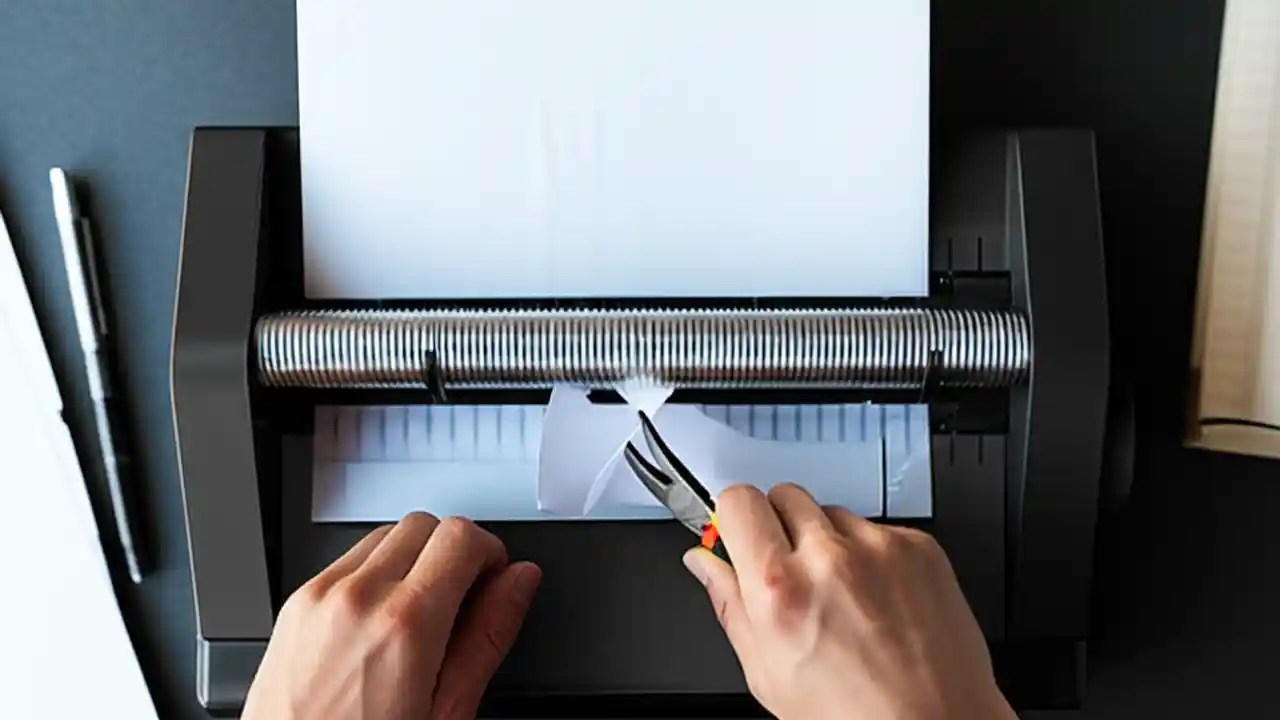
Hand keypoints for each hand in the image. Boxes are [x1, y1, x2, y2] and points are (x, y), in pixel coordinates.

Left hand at [242, 512, 541, 719]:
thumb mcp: (446, 710)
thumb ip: (488, 636)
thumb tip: (519, 583)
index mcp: (404, 626)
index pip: (461, 536)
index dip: (489, 553)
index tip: (492, 579)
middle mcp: (357, 598)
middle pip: (425, 524)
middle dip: (453, 552)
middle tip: (462, 597)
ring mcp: (320, 596)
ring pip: (386, 534)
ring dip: (414, 558)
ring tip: (420, 614)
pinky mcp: (295, 603)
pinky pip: (348, 558)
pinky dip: (375, 573)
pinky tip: (381, 621)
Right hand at [684, 484, 1014, 719]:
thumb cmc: (855, 717)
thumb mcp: (768, 675)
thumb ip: (731, 607)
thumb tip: (705, 565)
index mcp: (781, 590)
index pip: (739, 500)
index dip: (735, 516)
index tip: (740, 531)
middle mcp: (830, 559)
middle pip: (784, 496)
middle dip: (779, 527)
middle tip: (792, 571)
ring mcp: (879, 548)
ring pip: (832, 512)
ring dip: (828, 541)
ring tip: (842, 595)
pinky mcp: (919, 547)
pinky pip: (878, 528)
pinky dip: (872, 554)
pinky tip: (877, 598)